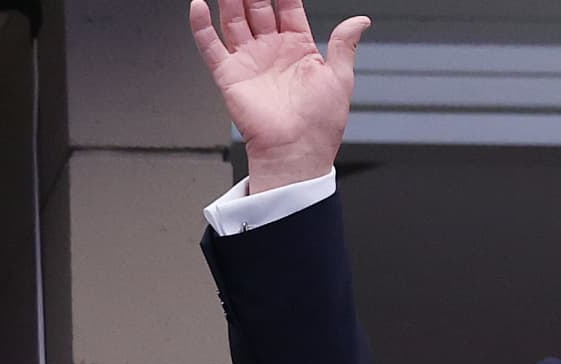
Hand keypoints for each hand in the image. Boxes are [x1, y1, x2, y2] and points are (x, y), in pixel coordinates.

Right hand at [188, 0, 370, 192]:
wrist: (298, 151)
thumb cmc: (321, 123)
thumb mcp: (340, 78)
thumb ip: (344, 44)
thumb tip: (361, 20)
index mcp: (298, 48)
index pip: (287, 7)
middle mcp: (271, 50)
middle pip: (257, 8)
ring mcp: (249, 60)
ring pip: (234, 19)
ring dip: (229, 0)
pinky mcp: (229, 74)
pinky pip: (210, 45)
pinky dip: (201, 26)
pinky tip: (199, 6)